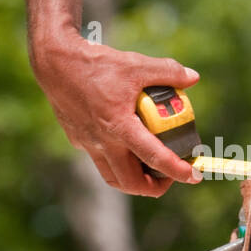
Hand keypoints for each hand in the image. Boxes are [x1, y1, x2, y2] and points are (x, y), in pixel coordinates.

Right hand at [32, 32, 201, 196]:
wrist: (55, 64)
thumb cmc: (96, 64)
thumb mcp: (136, 64)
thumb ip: (167, 72)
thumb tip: (193, 77)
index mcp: (120, 126)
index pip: (153, 157)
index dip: (177, 171)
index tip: (194, 176)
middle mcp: (103, 142)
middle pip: (130, 182)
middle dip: (154, 187)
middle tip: (171, 175)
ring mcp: (88, 144)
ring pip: (113, 177)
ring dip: (134, 179)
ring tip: (151, 168)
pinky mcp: (79, 140)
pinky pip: (101, 158)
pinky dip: (118, 158)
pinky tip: (125, 140)